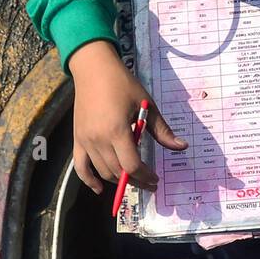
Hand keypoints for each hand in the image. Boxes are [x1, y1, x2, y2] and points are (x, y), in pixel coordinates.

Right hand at [68, 40, 186, 195]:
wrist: (93, 69)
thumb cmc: (122, 84)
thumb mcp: (146, 105)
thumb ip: (162, 130)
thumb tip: (181, 147)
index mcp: (116, 131)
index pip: (132, 165)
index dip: (145, 176)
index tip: (156, 180)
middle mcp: (98, 140)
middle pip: (117, 172)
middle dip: (135, 181)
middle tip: (149, 183)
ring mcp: (85, 141)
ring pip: (102, 172)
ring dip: (118, 181)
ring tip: (133, 181)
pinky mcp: (77, 139)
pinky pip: (80, 166)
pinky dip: (89, 180)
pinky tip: (100, 189)